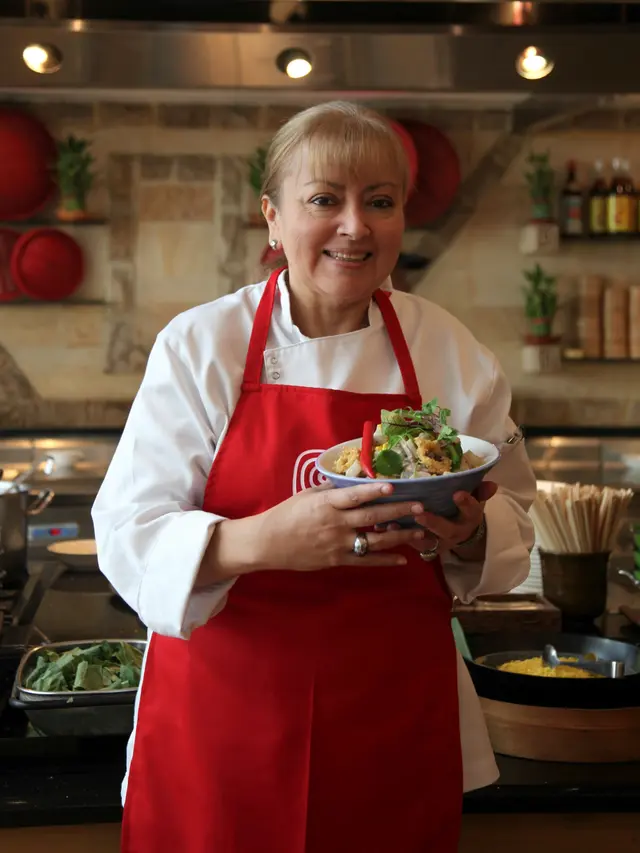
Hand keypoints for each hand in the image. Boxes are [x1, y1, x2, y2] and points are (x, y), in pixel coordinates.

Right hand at [250, 482, 427, 571]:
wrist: (268, 543)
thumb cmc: (286, 514)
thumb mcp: (306, 495)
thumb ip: (330, 488)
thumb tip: (351, 479)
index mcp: (326, 504)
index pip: (353, 496)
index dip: (373, 491)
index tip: (393, 486)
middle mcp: (335, 523)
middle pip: (371, 517)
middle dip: (398, 512)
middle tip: (420, 507)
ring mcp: (337, 544)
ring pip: (374, 540)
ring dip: (399, 536)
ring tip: (420, 532)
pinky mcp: (337, 560)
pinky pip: (365, 561)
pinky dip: (385, 561)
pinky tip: (402, 559)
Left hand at [375, 481, 497, 556]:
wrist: (462, 534)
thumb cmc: (464, 510)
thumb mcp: (475, 500)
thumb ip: (480, 491)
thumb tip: (493, 484)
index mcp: (469, 518)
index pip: (471, 510)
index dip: (466, 503)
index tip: (457, 493)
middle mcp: (455, 533)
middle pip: (445, 530)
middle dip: (433, 523)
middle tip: (419, 514)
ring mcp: (439, 542)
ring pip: (425, 541)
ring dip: (409, 533)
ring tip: (394, 523)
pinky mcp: (424, 547)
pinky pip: (411, 545)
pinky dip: (398, 537)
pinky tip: (385, 527)